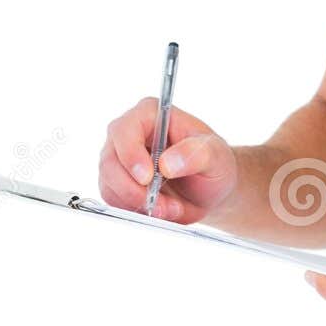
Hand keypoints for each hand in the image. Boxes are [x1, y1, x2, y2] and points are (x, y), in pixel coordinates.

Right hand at [98, 98, 236, 223]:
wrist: (210, 188)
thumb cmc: (212, 162)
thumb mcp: (215, 155)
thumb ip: (195, 154)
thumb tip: (167, 163)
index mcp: (150, 114)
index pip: (125, 129)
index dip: (130, 153)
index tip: (147, 177)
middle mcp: (129, 134)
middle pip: (110, 161)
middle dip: (134, 189)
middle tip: (162, 204)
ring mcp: (120, 160)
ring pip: (110, 184)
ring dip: (138, 203)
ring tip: (170, 208)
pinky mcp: (117, 183)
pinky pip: (113, 200)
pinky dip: (136, 211)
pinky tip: (160, 210)